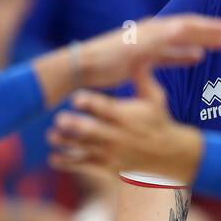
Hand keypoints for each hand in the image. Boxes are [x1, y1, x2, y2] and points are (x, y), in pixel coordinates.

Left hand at [47, 67, 203, 183]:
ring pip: (84, 148)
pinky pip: (84, 164)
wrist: (168, 154)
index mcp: (125, 116)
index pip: (106, 109)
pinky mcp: (106, 165)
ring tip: (52, 136)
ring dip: (67, 142)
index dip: (91, 103)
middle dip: (76, 125)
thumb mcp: (155, 98)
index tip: (76, 98)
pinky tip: (53, 157)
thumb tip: (140, 54)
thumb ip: (143, 78)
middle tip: (59, 119)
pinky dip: (68, 162)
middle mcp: (117, 135)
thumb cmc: (158, 120)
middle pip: (92, 131)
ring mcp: (111, 152)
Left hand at [74, 15, 220, 89]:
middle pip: (189, 30)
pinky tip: (196, 59)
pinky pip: (170, 55)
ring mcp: (150, 44)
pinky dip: (184, 56)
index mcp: (155, 29)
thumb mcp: (134, 48)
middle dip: (211, 32)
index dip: (211, 29)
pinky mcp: (144, 57)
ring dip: (202, 42)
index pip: (189, 26)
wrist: (84, 67)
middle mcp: (154, 33)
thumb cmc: (106, 58)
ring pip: (182, 41)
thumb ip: (158, 39)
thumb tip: (182, 29)